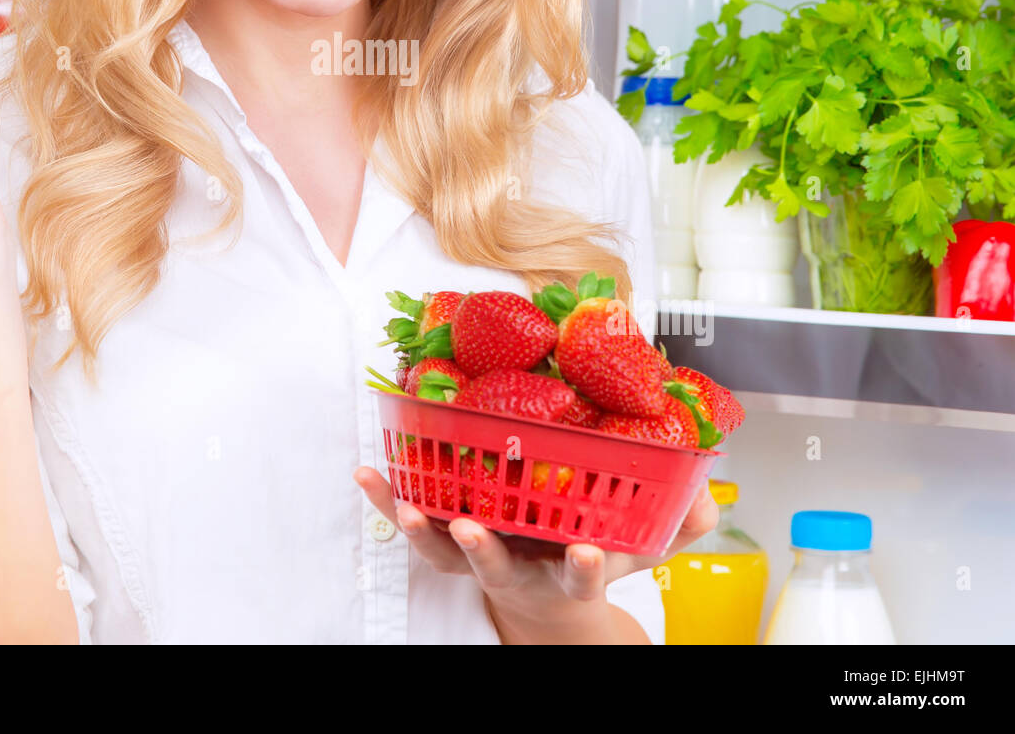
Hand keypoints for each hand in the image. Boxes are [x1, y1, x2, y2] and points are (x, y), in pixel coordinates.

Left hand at [354, 465, 717, 643]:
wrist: (546, 600)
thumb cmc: (587, 555)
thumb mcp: (641, 546)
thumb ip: (678, 522)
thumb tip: (703, 496)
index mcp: (567, 567)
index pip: (579, 571)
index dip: (581, 563)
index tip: (583, 550)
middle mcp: (518, 566)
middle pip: (496, 566)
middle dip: (481, 551)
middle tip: (468, 530)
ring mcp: (479, 555)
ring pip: (445, 553)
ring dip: (423, 529)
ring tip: (405, 503)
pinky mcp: (448, 539)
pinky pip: (414, 518)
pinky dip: (387, 499)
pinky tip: (368, 473)